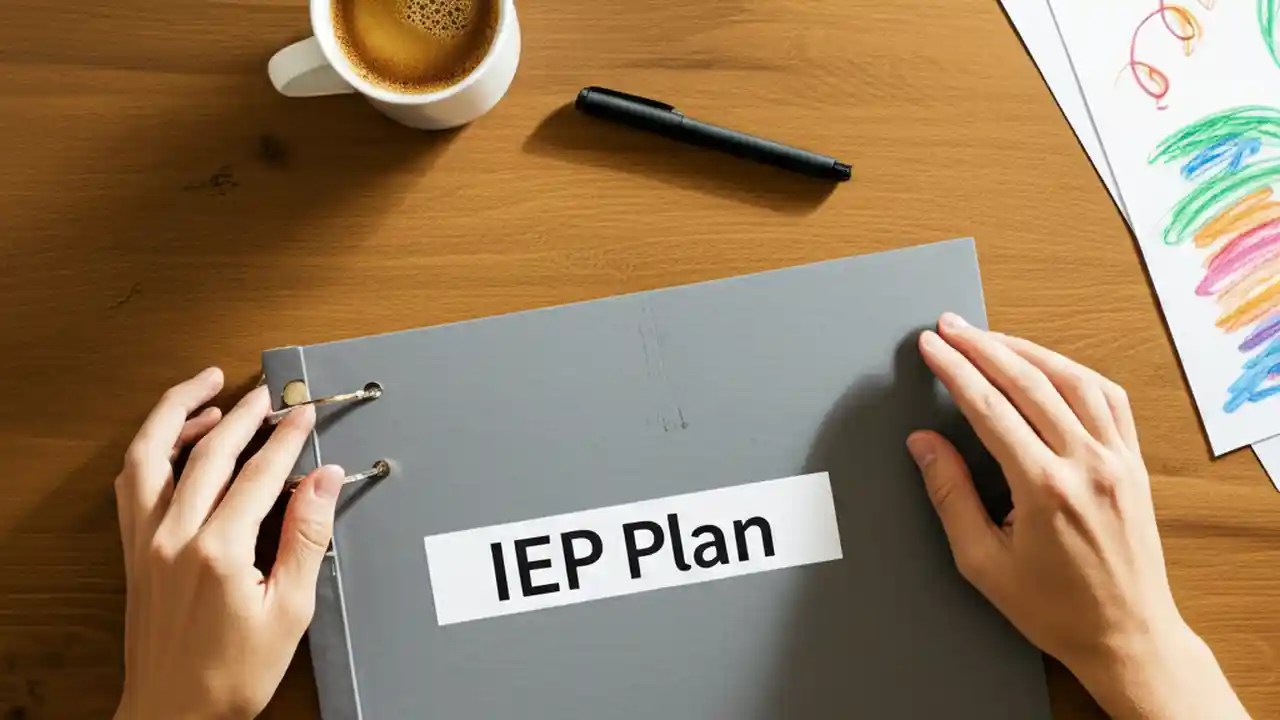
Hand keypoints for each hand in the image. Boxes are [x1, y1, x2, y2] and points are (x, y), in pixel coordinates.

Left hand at [114, 368, 344, 719]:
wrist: (173, 714)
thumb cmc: (230, 675)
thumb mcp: (290, 610)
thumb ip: (306, 537)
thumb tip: (324, 481)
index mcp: (218, 551)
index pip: (259, 472)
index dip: (286, 436)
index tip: (304, 413)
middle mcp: (173, 536)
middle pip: (207, 451)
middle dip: (243, 414)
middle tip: (268, 395)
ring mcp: (145, 541)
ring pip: (151, 454)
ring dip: (178, 413)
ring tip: (208, 390)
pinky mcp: (132, 551)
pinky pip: (133, 481)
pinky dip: (153, 448)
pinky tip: (174, 441)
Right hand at [908, 313, 1247, 719]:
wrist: (1127, 636)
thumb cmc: (1053, 609)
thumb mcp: (983, 562)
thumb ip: (951, 495)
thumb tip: (923, 442)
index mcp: (1045, 489)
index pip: (989, 408)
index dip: (954, 370)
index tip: (930, 346)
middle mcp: (1087, 464)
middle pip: (1028, 382)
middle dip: (982, 346)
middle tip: (949, 326)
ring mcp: (1117, 460)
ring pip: (1072, 379)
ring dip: (1027, 350)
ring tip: (990, 337)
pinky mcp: (1133, 463)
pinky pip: (1108, 398)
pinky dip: (1074, 371)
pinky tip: (1049, 364)